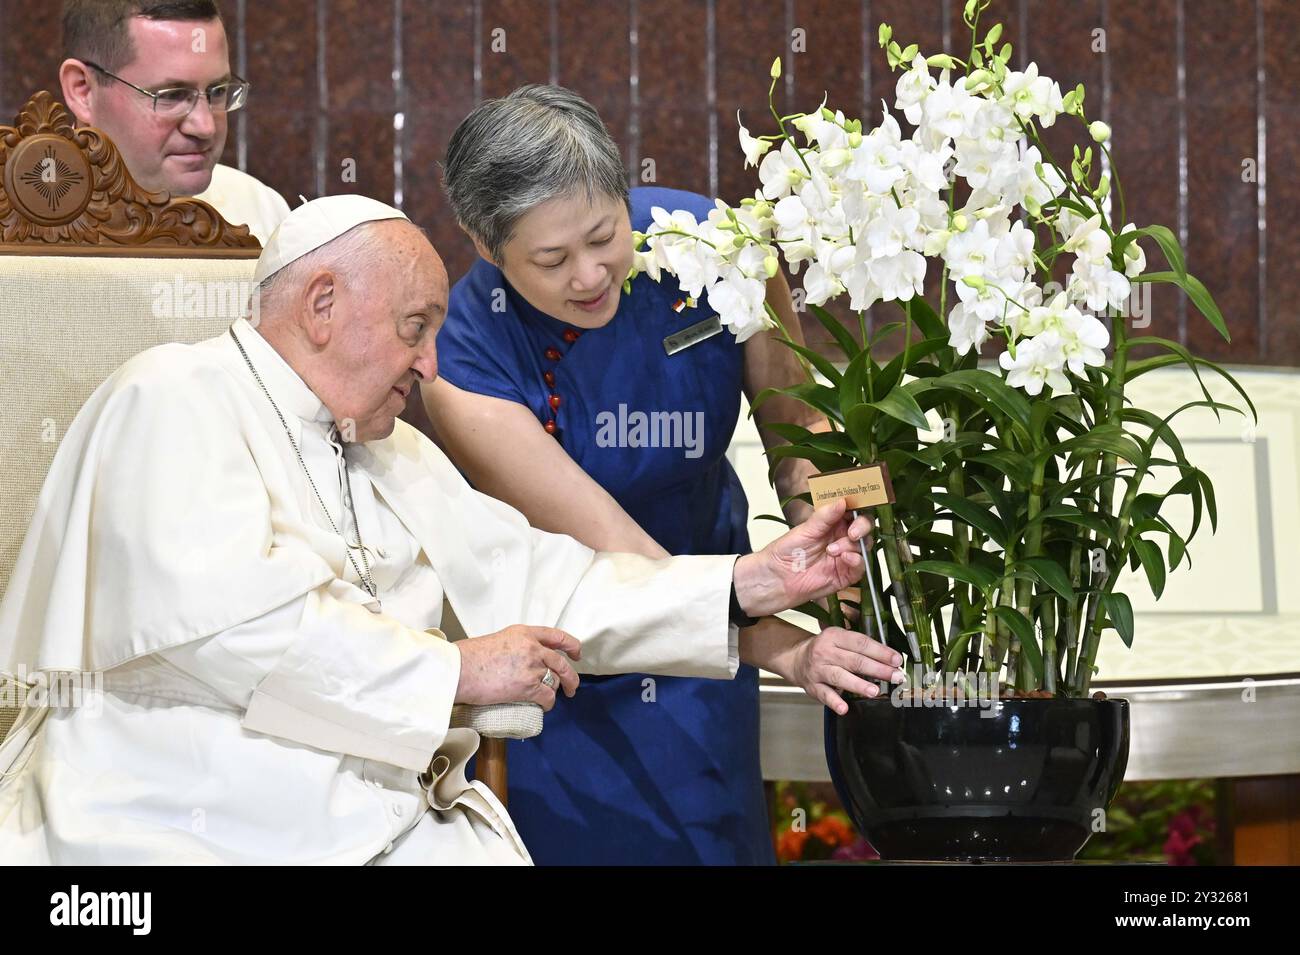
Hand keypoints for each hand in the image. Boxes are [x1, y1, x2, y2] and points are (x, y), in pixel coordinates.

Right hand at [454, 625, 580, 710]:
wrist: (460, 670)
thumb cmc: (469, 657)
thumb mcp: (498, 640)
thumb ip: (516, 647)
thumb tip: (522, 661)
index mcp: (524, 633)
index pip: (557, 636)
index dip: (571, 645)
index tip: (576, 653)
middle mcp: (533, 647)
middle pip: (562, 663)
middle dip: (571, 677)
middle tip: (572, 687)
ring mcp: (532, 667)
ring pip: (555, 681)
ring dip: (554, 691)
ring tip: (550, 698)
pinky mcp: (528, 686)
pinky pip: (547, 697)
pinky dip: (548, 704)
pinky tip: (544, 706)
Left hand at [732, 498, 872, 617]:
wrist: (777, 578)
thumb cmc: (786, 551)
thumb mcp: (805, 530)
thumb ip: (825, 517)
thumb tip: (842, 501)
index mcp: (832, 522)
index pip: (853, 510)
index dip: (858, 507)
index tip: (856, 507)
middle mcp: (841, 537)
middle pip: (864, 527)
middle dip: (861, 527)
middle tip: (852, 532)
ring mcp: (845, 555)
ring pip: (864, 546)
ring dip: (853, 546)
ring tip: (832, 550)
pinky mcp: (846, 574)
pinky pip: (860, 566)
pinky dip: (857, 561)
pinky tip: (844, 558)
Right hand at [775, 626, 904, 714]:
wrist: (796, 659)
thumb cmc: (825, 650)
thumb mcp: (839, 638)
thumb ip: (861, 644)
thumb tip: (891, 656)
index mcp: (834, 636)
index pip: (861, 643)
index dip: (881, 652)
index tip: (896, 660)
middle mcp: (825, 652)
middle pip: (854, 661)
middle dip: (878, 669)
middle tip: (895, 676)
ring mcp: (818, 670)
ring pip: (840, 677)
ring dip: (859, 684)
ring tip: (875, 691)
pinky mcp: (813, 687)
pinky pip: (825, 695)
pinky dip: (835, 702)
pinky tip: (844, 708)